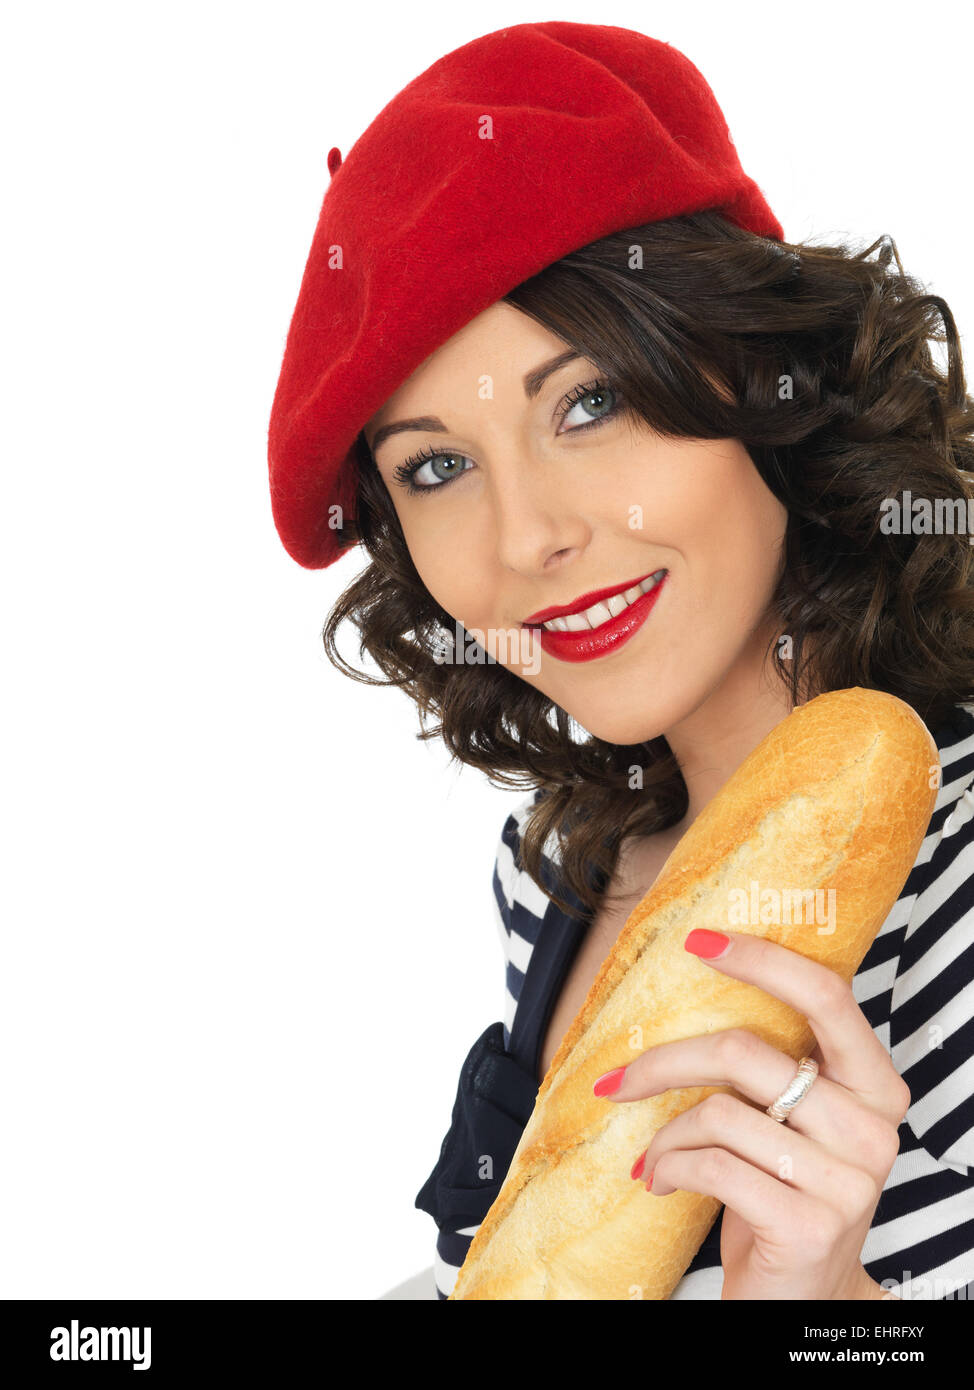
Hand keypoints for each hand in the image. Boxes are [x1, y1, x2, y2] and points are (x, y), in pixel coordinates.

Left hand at [593, 928, 909, 1299]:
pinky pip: (711, 1166)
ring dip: (665, 1136)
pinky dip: (669, 1168)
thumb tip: (694, 978)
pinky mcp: (807, 1224)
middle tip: (617, 1078)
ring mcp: (847, 1181)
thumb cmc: (785, 1187)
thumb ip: (774, 1062)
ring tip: (652, 1155)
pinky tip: (659, 1181)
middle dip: (664, 1061)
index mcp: (875, 1085)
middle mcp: (872, 1129)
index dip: (762, 959)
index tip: (698, 941)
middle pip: (744, 1052)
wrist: (804, 1295)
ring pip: (718, 1113)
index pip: (827, 996)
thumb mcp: (794, 1119)